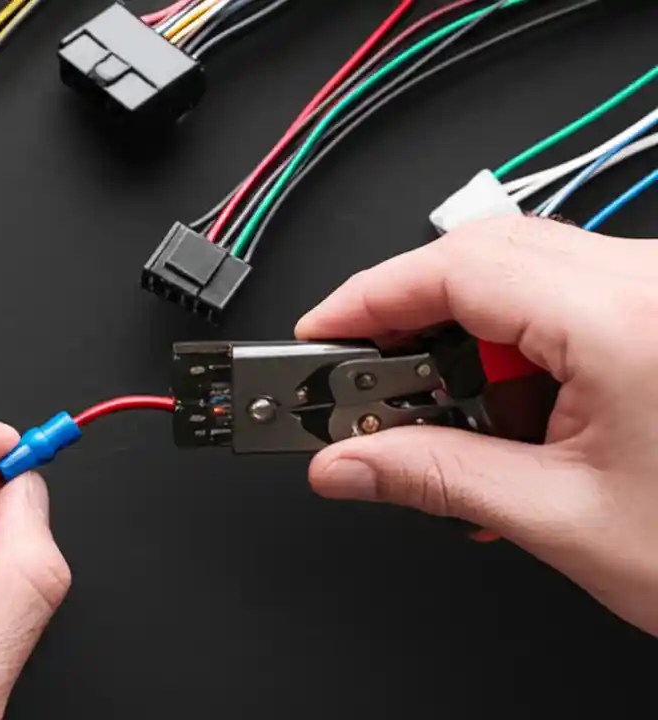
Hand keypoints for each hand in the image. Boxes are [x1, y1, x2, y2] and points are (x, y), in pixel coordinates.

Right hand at [297, 216, 657, 636]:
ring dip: (467, 346)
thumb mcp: (563, 518)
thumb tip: (346, 464)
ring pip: (525, 277)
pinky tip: (510, 423)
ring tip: (452, 431)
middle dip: (409, 323)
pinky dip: (518, 356)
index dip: (367, 298)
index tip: (316, 336)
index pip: (456, 269)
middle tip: (365, 393)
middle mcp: (652, 287)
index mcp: (629, 321)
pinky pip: (568, 303)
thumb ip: (435, 479)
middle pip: (483, 258)